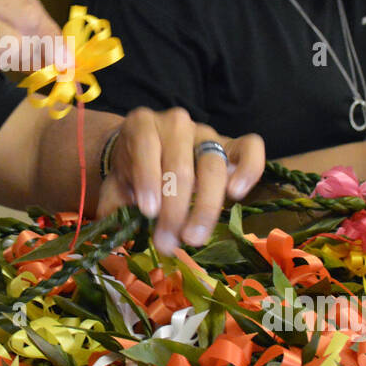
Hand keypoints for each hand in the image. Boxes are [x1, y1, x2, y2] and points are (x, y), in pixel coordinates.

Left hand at [96, 107, 265, 253]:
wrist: (151, 155)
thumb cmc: (133, 172)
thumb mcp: (116, 184)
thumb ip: (114, 203)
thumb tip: (117, 228)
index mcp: (142, 125)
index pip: (146, 147)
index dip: (148, 180)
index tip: (148, 212)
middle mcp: (175, 123)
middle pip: (181, 165)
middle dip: (174, 210)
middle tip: (167, 242)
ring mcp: (206, 133)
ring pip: (213, 165)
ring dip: (204, 207)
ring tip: (193, 238)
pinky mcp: (232, 144)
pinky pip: (251, 147)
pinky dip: (249, 169)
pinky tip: (236, 194)